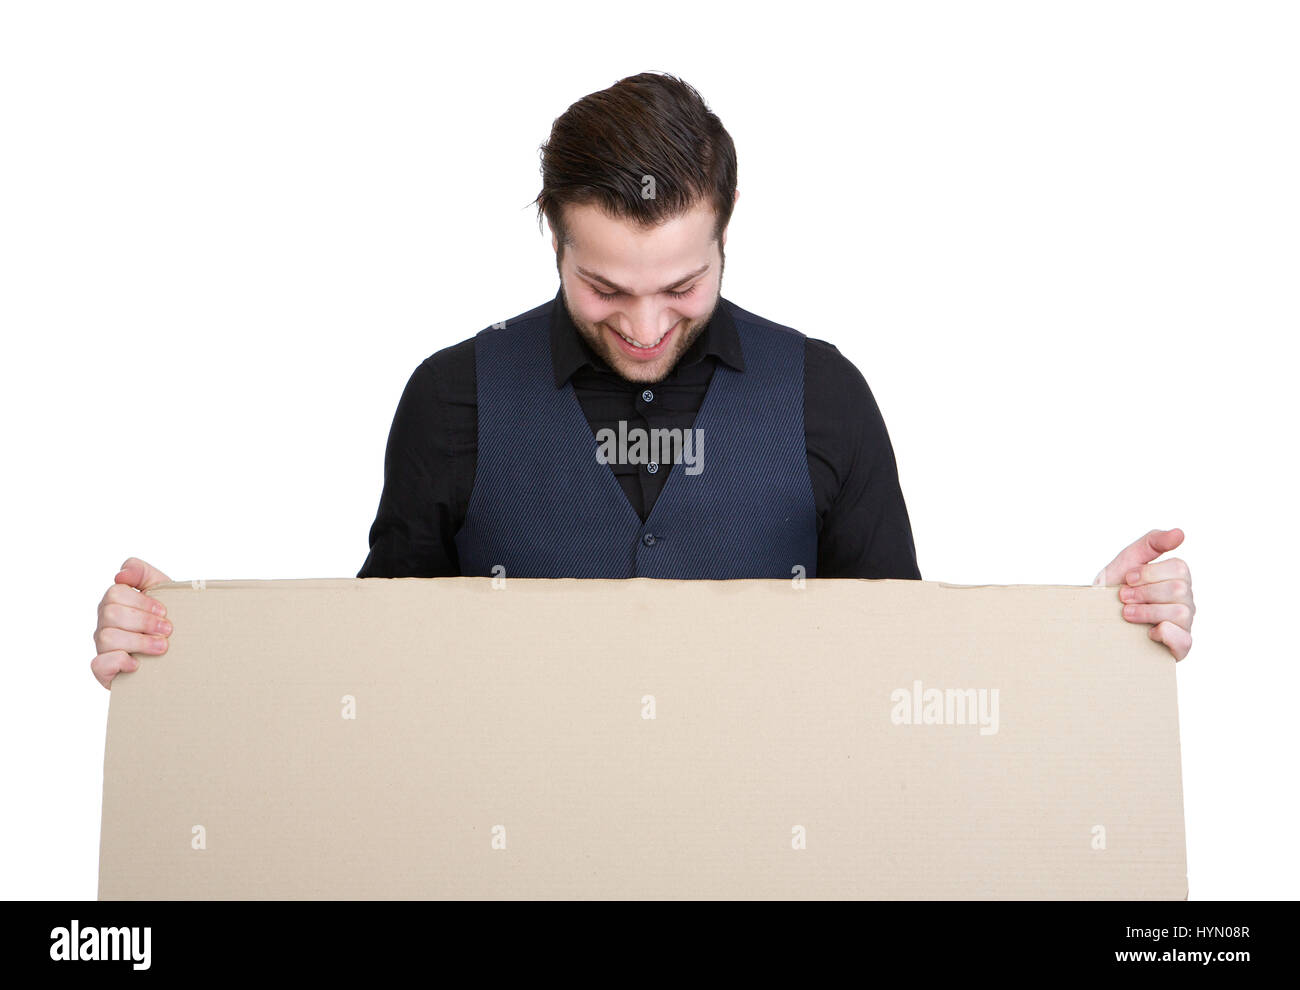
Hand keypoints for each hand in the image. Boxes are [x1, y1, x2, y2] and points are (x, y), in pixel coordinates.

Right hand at [92, 557, 172, 688]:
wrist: (181, 657)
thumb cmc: (168, 621)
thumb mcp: (162, 590)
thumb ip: (141, 572)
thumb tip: (119, 574)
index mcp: (115, 603)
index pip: (115, 593)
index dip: (142, 602)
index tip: (164, 612)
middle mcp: (105, 624)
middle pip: (111, 614)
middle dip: (144, 621)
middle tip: (167, 630)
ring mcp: (102, 647)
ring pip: (107, 637)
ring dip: (140, 642)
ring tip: (162, 647)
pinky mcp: (103, 670)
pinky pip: (99, 663)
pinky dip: (121, 662)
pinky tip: (138, 664)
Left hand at [1092, 528, 1193, 660]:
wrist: (1096, 620)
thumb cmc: (1115, 589)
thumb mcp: (1129, 560)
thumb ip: (1153, 542)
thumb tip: (1180, 533)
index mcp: (1178, 579)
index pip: (1179, 569)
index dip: (1149, 573)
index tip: (1128, 579)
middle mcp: (1186, 601)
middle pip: (1179, 589)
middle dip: (1144, 592)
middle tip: (1123, 597)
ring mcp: (1185, 625)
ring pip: (1180, 613)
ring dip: (1146, 612)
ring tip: (1126, 614)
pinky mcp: (1179, 647)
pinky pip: (1184, 640)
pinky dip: (1164, 634)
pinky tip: (1147, 632)